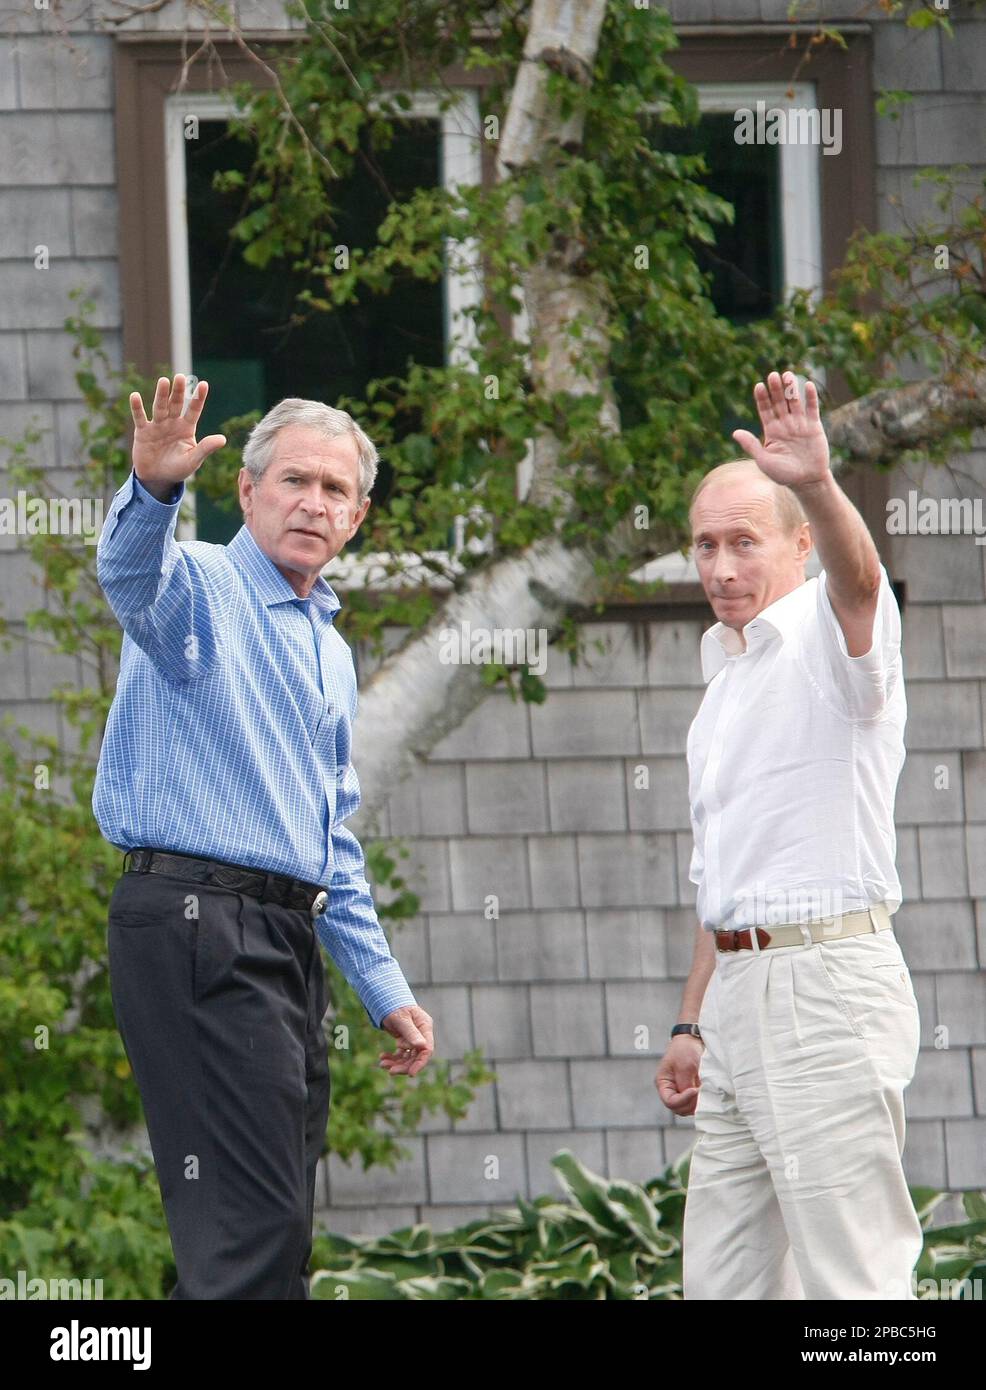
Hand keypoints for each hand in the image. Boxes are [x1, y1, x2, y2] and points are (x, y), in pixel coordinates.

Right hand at [129, 374, 226, 492]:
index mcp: (186, 428)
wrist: (157, 479)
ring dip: (161, 395)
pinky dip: (137, 408)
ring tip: (163, 381)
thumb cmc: (178, 469)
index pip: (194, 410)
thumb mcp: (193, 460)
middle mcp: (172, 423)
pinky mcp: (143, 432)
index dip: (198, 398)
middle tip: (180, 377)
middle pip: (176, 404)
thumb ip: (206, 448)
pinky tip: (135, 396)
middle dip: (178, 391)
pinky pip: (140, 418)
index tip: (204, 384)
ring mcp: (157, 425)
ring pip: (159, 407)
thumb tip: (223, 439)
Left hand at [378, 1005, 433, 1076]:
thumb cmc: (394, 1006)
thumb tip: (421, 1046)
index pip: (427, 1049)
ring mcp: (413, 1038)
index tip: (410, 1074)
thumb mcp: (401, 1019)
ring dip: (396, 1063)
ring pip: (408, 1057)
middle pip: (416, 1056)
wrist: (385, 999)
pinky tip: (382, 1057)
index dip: (420, 1063)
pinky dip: (392, 1057)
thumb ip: (411, 1032)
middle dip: (404, 1066)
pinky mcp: (404, 1040)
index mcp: (425, 1027)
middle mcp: (421, 1034)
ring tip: (382, 1064)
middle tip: (390, 1071)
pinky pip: (400, 1054)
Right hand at [655, 1036, 703, 1116]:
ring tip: (704, 1090)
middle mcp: (671, 1091)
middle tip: (701, 1092)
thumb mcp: (685, 1065)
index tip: (695, 1090)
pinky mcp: (692, 1092)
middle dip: (691, 1103)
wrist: (693, 1041)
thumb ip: (685, 1083)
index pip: (670, 1101)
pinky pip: (696, 1104)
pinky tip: (707, 1091)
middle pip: (679, 1108)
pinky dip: (702, 1101)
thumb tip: (692, 1098)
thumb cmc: (685, 1049)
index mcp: (663, 1083)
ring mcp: (682, 1093)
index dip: (683, 1099)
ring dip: (697, 1103)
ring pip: (688, 1109)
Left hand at [731, 369, 829, 489]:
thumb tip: (735, 432)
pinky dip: (811, 397)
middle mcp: (785, 424)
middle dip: (776, 389)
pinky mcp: (814, 426)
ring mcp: (800, 424)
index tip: (758, 386)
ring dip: (791, 388)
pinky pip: (812, 409)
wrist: (807, 481)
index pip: (765, 410)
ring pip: (795, 402)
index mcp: (771, 431)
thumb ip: (751, 445)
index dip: (762, 398)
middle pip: (779, 402)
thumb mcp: (764, 461)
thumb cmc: (783, 474)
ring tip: (787, 375)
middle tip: (772, 375)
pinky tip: (807, 385)